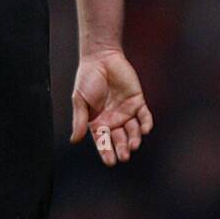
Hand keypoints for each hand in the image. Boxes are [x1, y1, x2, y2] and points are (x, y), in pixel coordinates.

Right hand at [71, 50, 152, 165]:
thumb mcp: (79, 100)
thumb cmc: (87, 78)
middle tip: (124, 155)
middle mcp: (113, 120)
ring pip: (133, 130)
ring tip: (133, 145)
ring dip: (134, 139)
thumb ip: (79, 120)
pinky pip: (144, 116)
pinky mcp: (137, 101)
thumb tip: (74, 140)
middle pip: (119, 139)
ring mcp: (126, 111)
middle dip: (122, 148)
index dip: (107, 152)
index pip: (103, 142)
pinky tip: (145, 129)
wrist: (100, 57)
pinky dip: (146, 123)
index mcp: (98, 122)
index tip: (110, 161)